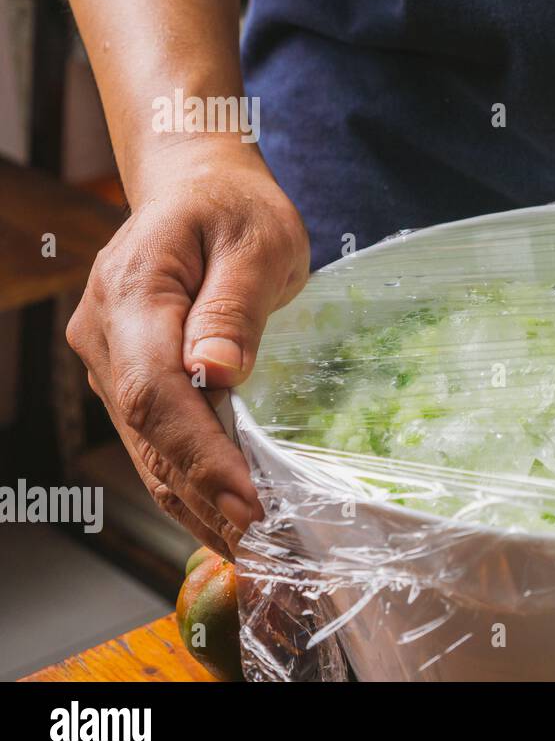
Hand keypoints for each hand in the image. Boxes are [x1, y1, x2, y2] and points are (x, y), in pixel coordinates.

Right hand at [67, 145, 309, 555]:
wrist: (196, 188)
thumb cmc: (234, 208)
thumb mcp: (257, 240)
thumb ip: (233, 305)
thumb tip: (215, 372)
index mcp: (133, 290)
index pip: (157, 391)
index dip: (200, 454)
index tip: (248, 501)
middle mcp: (104, 333)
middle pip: (148, 432)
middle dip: (203, 495)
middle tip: (262, 549)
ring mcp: (108, 358)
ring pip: (146, 446)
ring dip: (196, 502)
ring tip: (253, 553)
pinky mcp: (126, 377)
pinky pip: (154, 439)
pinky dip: (189, 481)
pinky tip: (226, 519)